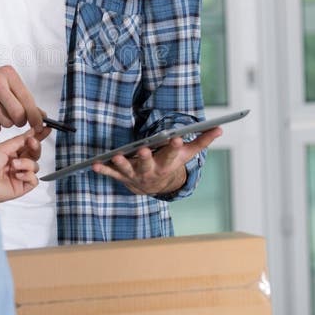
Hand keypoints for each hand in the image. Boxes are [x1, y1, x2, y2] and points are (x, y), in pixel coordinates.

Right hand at [0, 66, 43, 132]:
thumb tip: (42, 116)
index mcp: (8, 74)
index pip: (28, 99)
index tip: (39, 125)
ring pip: (8, 123)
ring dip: (5, 123)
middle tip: (16, 119)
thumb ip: (24, 99)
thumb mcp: (6, 85)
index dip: (36, 116)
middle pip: (19, 114)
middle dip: (20, 121)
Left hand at [0, 126, 50, 202]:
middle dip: (36, 147)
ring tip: (14, 165)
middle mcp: (16, 164)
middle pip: (35, 154)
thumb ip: (21, 140)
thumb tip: (33, 131)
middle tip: (32, 142)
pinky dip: (28, 175)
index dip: (38, 137)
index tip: (46, 128)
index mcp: (11, 153)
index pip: (28, 144)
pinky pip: (34, 180)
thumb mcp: (3, 147)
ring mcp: (19, 176)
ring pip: (35, 166)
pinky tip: (17, 174)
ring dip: (27, 163)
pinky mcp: (21, 187)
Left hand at [92, 127, 221, 196]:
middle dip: (146, 158)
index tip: (175, 137)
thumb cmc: (172, 164)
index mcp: (168, 164)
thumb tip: (220, 128)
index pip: (172, 155)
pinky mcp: (123, 177)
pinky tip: (94, 165)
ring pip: (128, 170)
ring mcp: (136, 175)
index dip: (174, 147)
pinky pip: (112, 174)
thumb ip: (202, 140)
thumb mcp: (187, 153)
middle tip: (142, 149)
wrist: (157, 187)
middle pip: (149, 164)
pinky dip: (103, 170)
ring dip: (121, 163)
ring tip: (115, 156)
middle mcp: (152, 171)